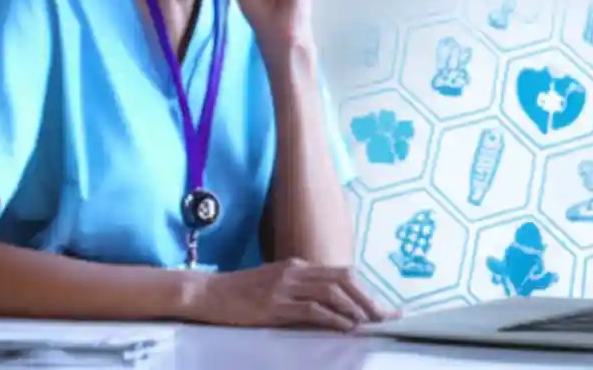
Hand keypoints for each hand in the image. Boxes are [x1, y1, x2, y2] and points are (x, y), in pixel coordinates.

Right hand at [186, 258, 400, 330]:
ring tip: (369, 323)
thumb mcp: (276, 282)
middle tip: (385, 317)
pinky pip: (311, 309)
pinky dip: (333, 318)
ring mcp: (285, 287)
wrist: (207, 294)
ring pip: (331, 292)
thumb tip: (330, 305)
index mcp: (299, 265)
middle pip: (343, 279)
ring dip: (354, 307)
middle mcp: (296, 271)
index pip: (342, 273)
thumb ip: (301, 289)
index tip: (383, 306)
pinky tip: (345, 327)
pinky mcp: (274, 305)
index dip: (366, 289)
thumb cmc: (240, 293)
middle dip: (368, 298)